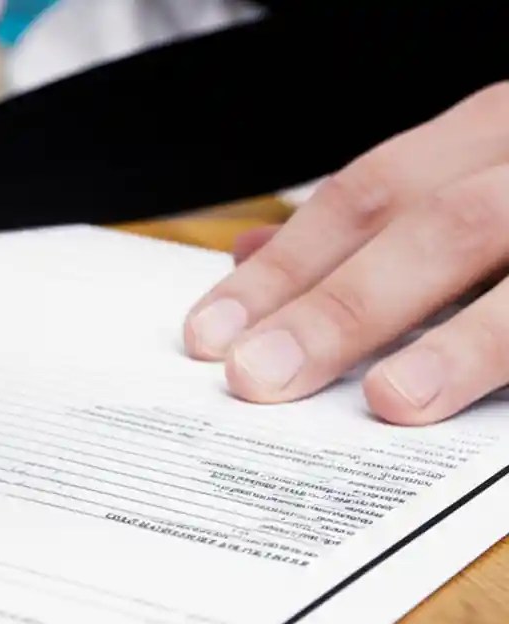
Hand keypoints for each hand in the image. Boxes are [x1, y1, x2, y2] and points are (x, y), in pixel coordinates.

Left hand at [183, 82, 508, 424]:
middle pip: (440, 227)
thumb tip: (252, 259)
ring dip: (468, 341)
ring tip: (392, 399)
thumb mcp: (471, 169)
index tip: (211, 333)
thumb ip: (377, 217)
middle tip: (259, 377)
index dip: (288, 265)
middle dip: (344, 304)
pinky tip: (495, 423)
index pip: (369, 195)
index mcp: (492, 132)